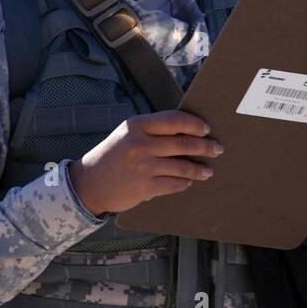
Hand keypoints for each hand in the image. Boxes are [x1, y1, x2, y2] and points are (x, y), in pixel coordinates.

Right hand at [68, 110, 222, 215]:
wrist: (88, 184)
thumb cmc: (113, 156)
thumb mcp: (127, 134)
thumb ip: (152, 131)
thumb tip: (187, 131)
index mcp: (137, 125)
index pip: (174, 120)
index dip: (194, 124)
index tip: (206, 129)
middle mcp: (140, 144)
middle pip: (183, 143)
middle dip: (205, 147)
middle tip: (218, 149)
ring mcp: (142, 166)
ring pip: (182, 166)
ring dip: (199, 169)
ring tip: (208, 170)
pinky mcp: (144, 187)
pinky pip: (173, 184)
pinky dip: (184, 183)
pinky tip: (188, 182)